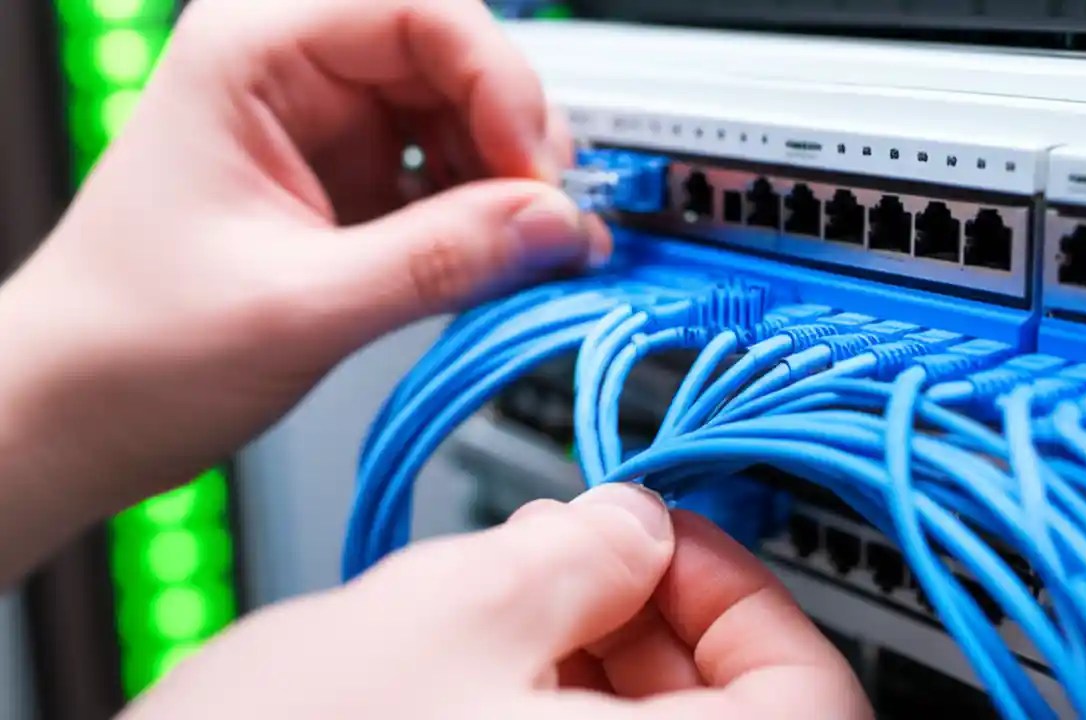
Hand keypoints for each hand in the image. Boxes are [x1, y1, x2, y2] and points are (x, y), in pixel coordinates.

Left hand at [0, 0, 608, 580]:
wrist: (81, 413)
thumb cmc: (130, 344)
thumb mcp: (299, 305)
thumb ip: (439, 259)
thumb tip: (555, 224)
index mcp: (253, 54)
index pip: (420, 11)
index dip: (497, 83)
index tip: (534, 175)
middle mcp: (295, 76)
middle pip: (454, 58)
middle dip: (513, 136)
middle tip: (547, 220)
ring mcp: (326, 131)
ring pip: (461, 118)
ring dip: (510, 183)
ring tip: (535, 253)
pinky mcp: (349, 188)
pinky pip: (446, 176)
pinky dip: (488, 219)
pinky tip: (504, 262)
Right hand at [122, 485, 870, 718]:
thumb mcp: (452, 611)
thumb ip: (581, 550)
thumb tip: (635, 520)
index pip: (811, 692)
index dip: (746, 592)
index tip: (670, 535)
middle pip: (728, 711)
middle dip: (652, 614)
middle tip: (580, 549)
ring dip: (595, 653)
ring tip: (509, 595)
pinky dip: (550, 703)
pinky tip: (484, 657)